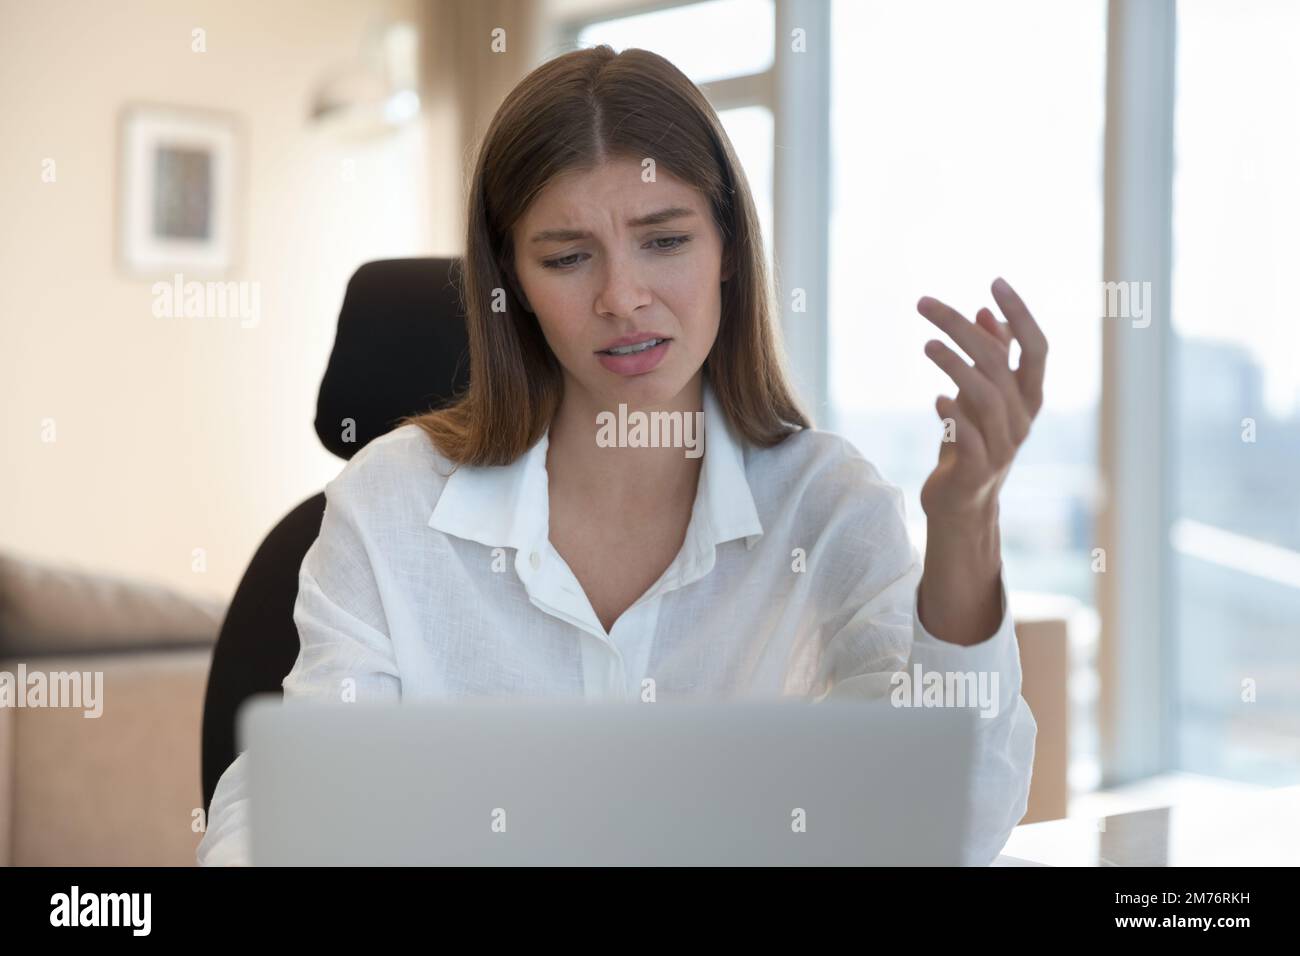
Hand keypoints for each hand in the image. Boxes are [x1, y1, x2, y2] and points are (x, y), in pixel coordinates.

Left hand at [916, 277, 1047, 524]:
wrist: (961, 502)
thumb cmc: (972, 441)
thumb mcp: (981, 394)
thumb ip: (992, 356)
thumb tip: (986, 311)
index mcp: (1028, 396)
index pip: (1036, 348)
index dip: (1021, 314)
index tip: (995, 281)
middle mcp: (1021, 419)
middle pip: (1000, 364)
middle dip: (962, 328)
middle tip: (925, 304)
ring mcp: (1002, 446)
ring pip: (986, 397)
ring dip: (955, 366)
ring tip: (926, 344)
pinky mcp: (977, 470)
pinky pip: (970, 438)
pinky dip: (954, 416)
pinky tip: (937, 401)